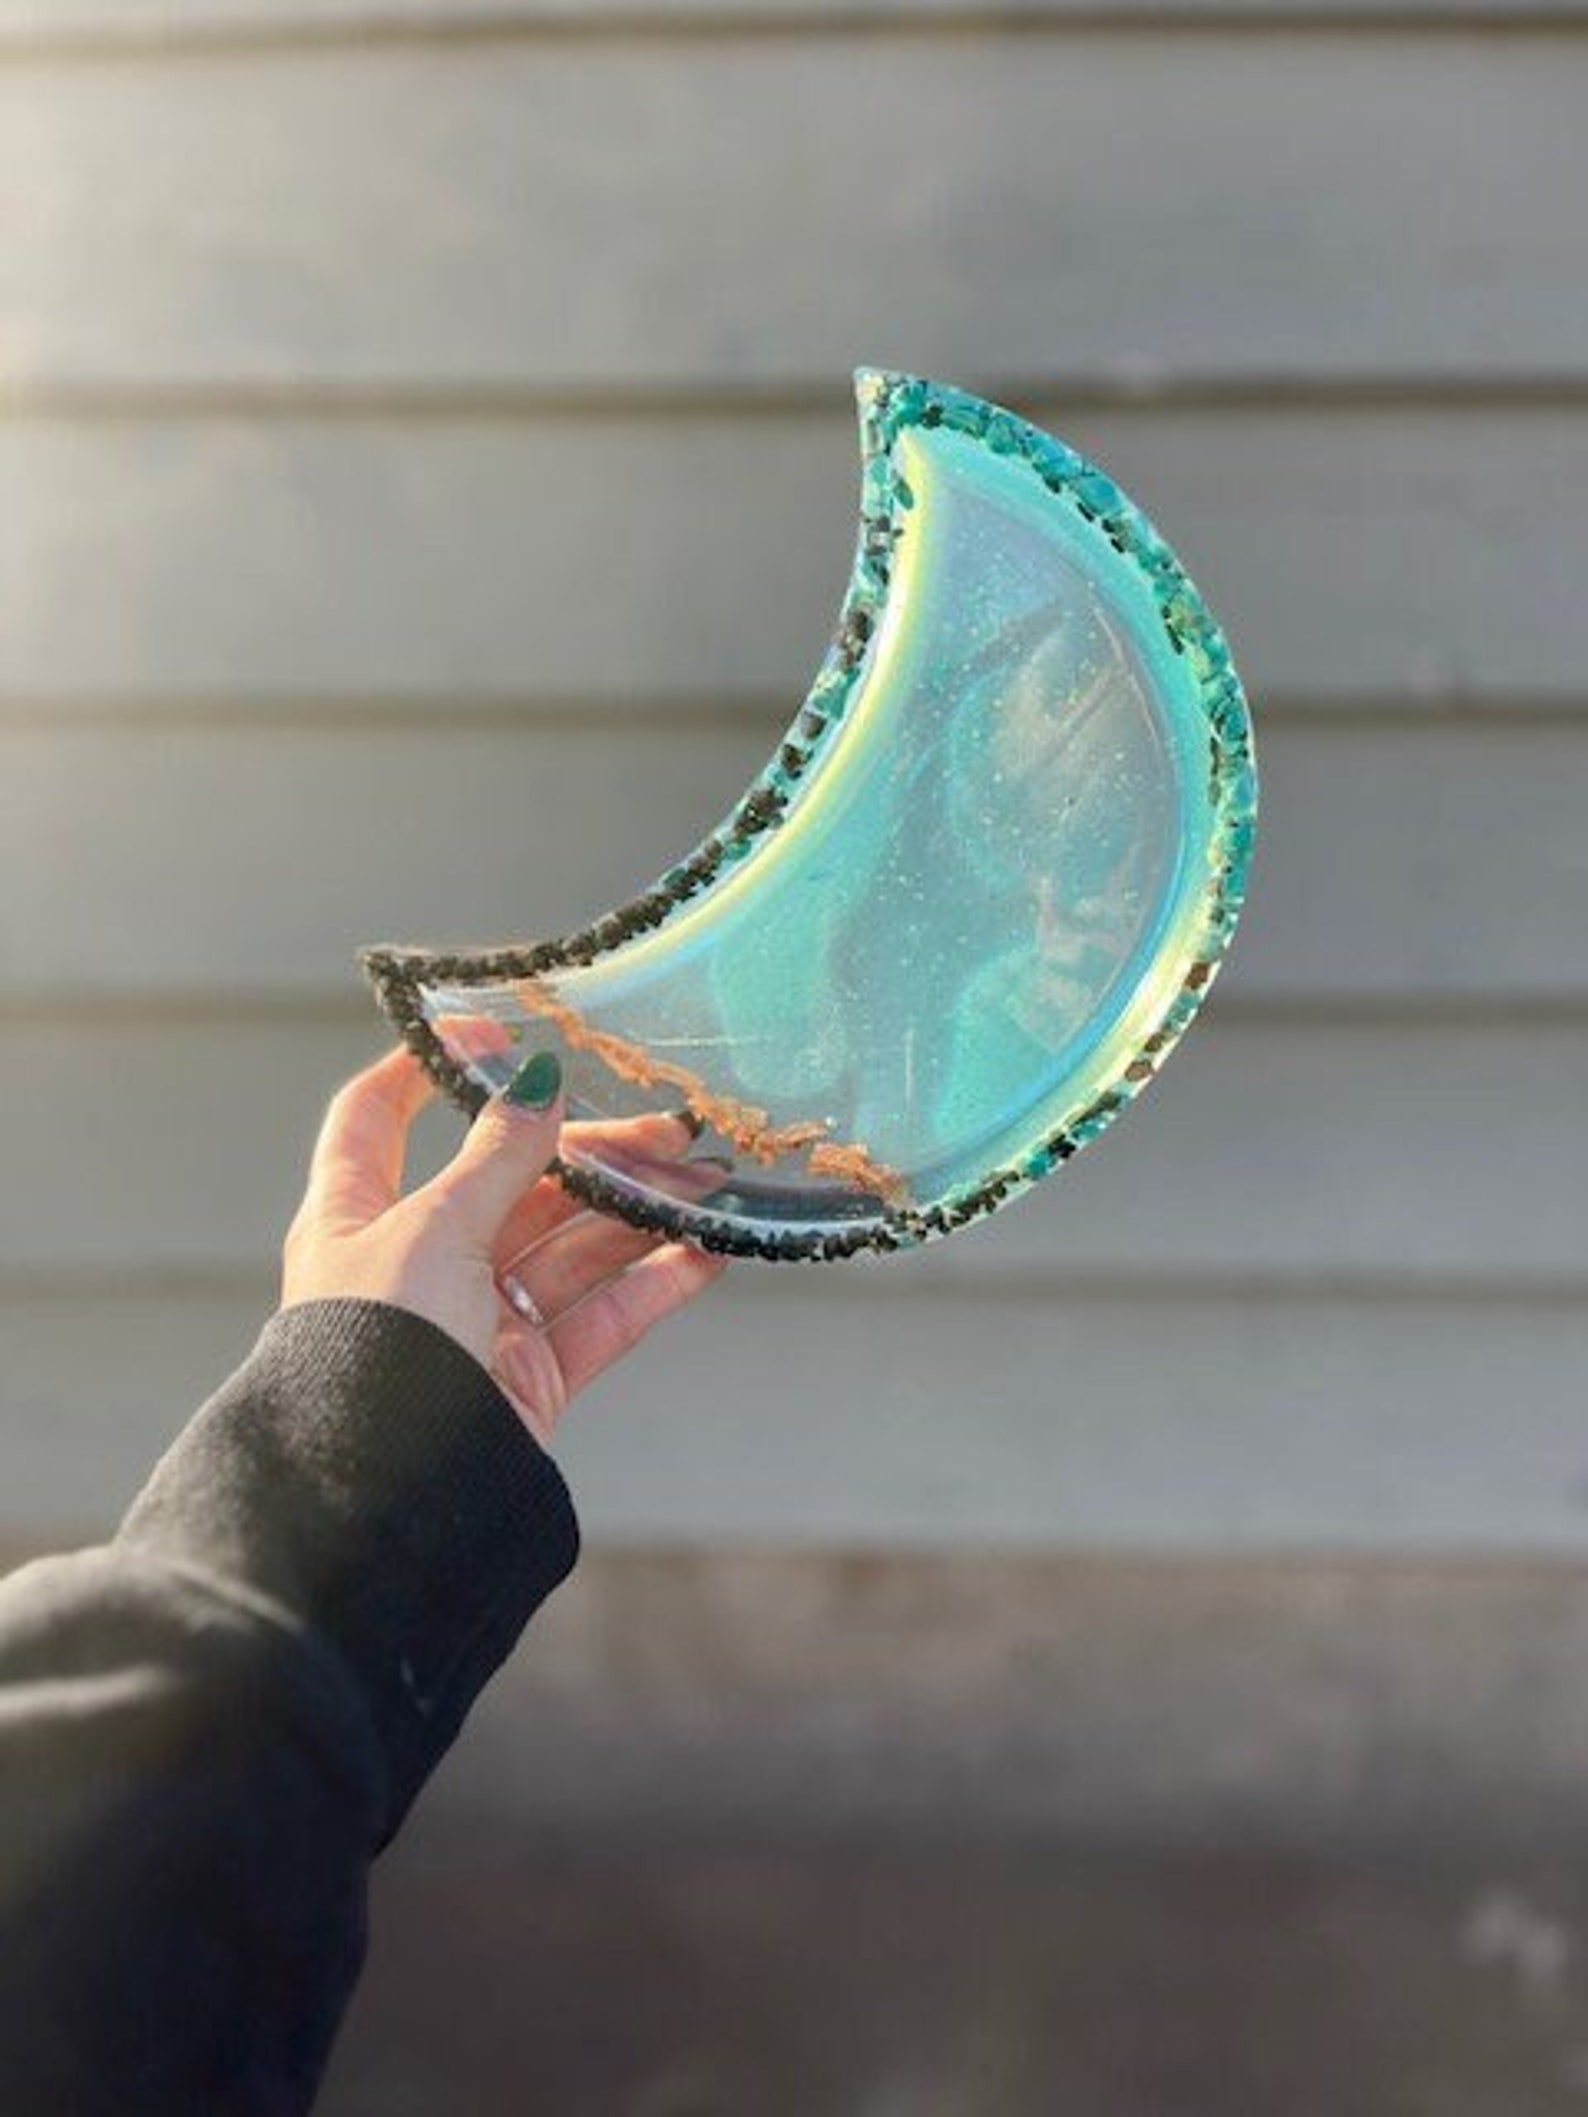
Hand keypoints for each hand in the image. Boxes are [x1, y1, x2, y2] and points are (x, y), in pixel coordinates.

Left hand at [279, 1041, 728, 1447]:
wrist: (385, 1498)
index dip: (429, 1070)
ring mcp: (475, 1323)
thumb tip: (537, 1081)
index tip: (492, 1028)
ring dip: (640, 1211)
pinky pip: (599, 1316)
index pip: (378, 1119)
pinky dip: (654, 1283)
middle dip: (592, 1152)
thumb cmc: (376, 1350)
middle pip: (511, 1183)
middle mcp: (415, 1265)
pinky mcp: (528, 1379)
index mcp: (357, 1217)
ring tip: (709, 1180)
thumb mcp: (432, 1229)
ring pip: (568, 1247)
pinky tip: (707, 1251)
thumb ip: (496, 1157)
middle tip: (670, 1127)